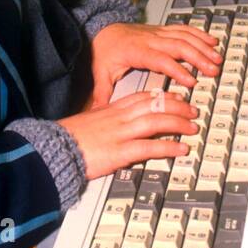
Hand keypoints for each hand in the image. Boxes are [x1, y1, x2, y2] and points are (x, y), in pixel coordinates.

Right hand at [58, 91, 199, 178]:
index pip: (144, 96)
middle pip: (155, 105)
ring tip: (193, 127)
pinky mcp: (120, 151)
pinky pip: (150, 146)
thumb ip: (107, 120)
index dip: (164, 96)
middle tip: (193, 111)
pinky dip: (168, 146)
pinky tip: (180, 149)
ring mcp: (121, 133)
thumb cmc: (68, 137)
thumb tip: (118, 125)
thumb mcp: (90, 122)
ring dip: (179, 123)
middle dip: (178, 107)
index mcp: (112, 109)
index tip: (178, 97)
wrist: (54, 148)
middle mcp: (120, 118)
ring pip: (157, 121)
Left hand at [88, 21, 221, 109]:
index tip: (192, 81)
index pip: (161, 60)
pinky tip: (211, 41)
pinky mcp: (162, 31)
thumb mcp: (100, 74)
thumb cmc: (104, 53)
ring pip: (184, 36)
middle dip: (198, 58)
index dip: (177, 70)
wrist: (101, 31)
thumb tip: (98, 112)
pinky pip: (183, 29)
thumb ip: (103, 94)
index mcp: (136, 51)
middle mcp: (150, 40)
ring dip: (202, 46)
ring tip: (217, 58)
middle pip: (178, 46)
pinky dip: (199, 34)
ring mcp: (157, 33)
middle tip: (213, 71)